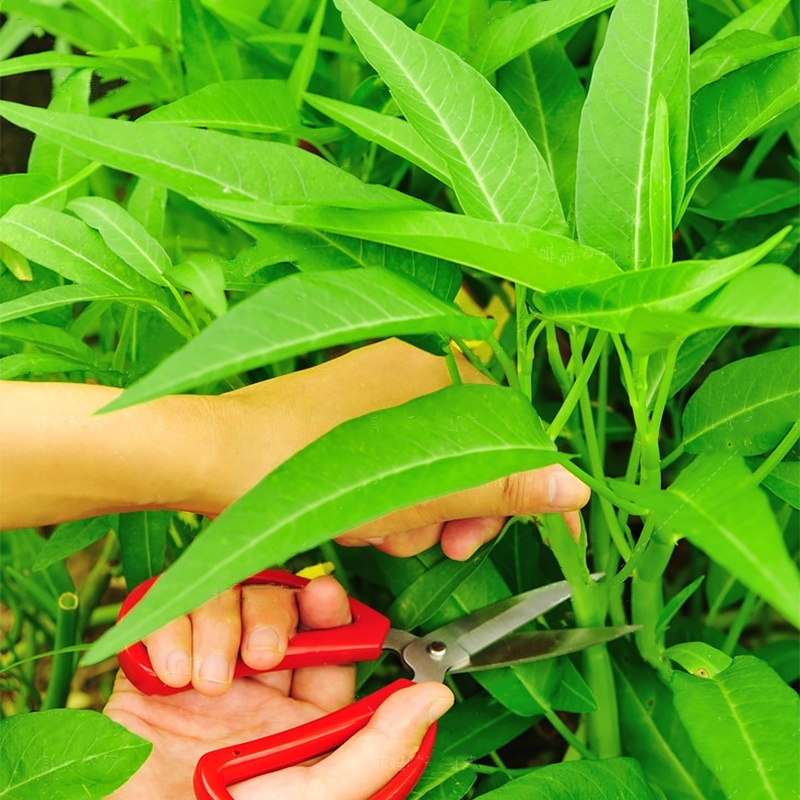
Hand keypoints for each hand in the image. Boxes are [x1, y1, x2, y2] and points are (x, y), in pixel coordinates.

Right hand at [105, 576, 452, 799]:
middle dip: (273, 616)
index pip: (327, 638)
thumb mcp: (314, 794)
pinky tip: (169, 678)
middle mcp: (256, 683)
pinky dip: (171, 632)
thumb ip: (377, 747)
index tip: (325, 598)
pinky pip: (169, 609)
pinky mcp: (154, 664)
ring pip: (226, 596)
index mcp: (298, 711)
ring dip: (219, 627)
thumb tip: (438, 695)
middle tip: (263, 654)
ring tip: (207, 682)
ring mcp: (205, 668)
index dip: (329, 611)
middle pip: (277, 603)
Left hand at [199, 339, 589, 558]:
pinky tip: (357, 519)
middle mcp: (413, 371)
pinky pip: (395, 465)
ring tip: (379, 532)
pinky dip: (387, 499)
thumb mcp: (423, 488)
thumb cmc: (316, 467)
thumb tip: (575, 487)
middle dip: (464, 508)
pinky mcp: (348, 421)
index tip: (555, 538)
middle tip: (452, 547)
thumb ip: (501, 485)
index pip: (514, 430)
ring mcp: (377, 395)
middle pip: (474, 451)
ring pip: (433, 466)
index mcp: (440, 368)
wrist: (215, 459)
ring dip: (418, 511)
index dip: (535, 486)